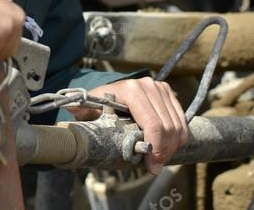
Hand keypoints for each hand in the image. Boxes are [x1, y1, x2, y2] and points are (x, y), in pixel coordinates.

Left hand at [68, 77, 188, 173]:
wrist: (109, 91)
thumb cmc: (98, 105)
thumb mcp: (89, 110)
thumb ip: (81, 110)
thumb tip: (72, 108)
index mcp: (130, 90)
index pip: (153, 124)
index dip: (156, 148)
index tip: (152, 166)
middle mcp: (148, 86)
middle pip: (167, 127)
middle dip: (164, 152)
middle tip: (155, 167)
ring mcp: (160, 88)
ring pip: (177, 125)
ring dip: (172, 147)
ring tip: (159, 159)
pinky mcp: (168, 93)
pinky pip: (181, 120)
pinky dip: (177, 138)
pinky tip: (166, 148)